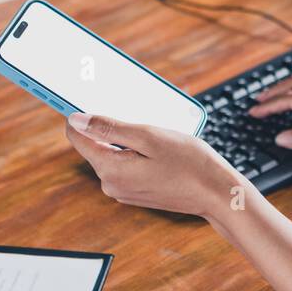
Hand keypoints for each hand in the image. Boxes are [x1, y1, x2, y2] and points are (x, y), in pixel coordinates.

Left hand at [64, 112, 243, 218]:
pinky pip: (125, 165)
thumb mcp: (149, 136)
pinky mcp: (134, 193)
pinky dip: (136, 152)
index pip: (77, 136)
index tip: (87, 96)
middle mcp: (110, 185)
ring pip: (112, 154)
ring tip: (158, 138)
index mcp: (110, 170)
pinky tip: (160, 150)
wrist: (216, 194)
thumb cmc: (189, 162)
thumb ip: (109, 128)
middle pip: (95, 144)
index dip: (81, 114)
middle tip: (143, 119)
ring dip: (127, 139)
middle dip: (112, 127)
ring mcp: (122, 192)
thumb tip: (76, 120)